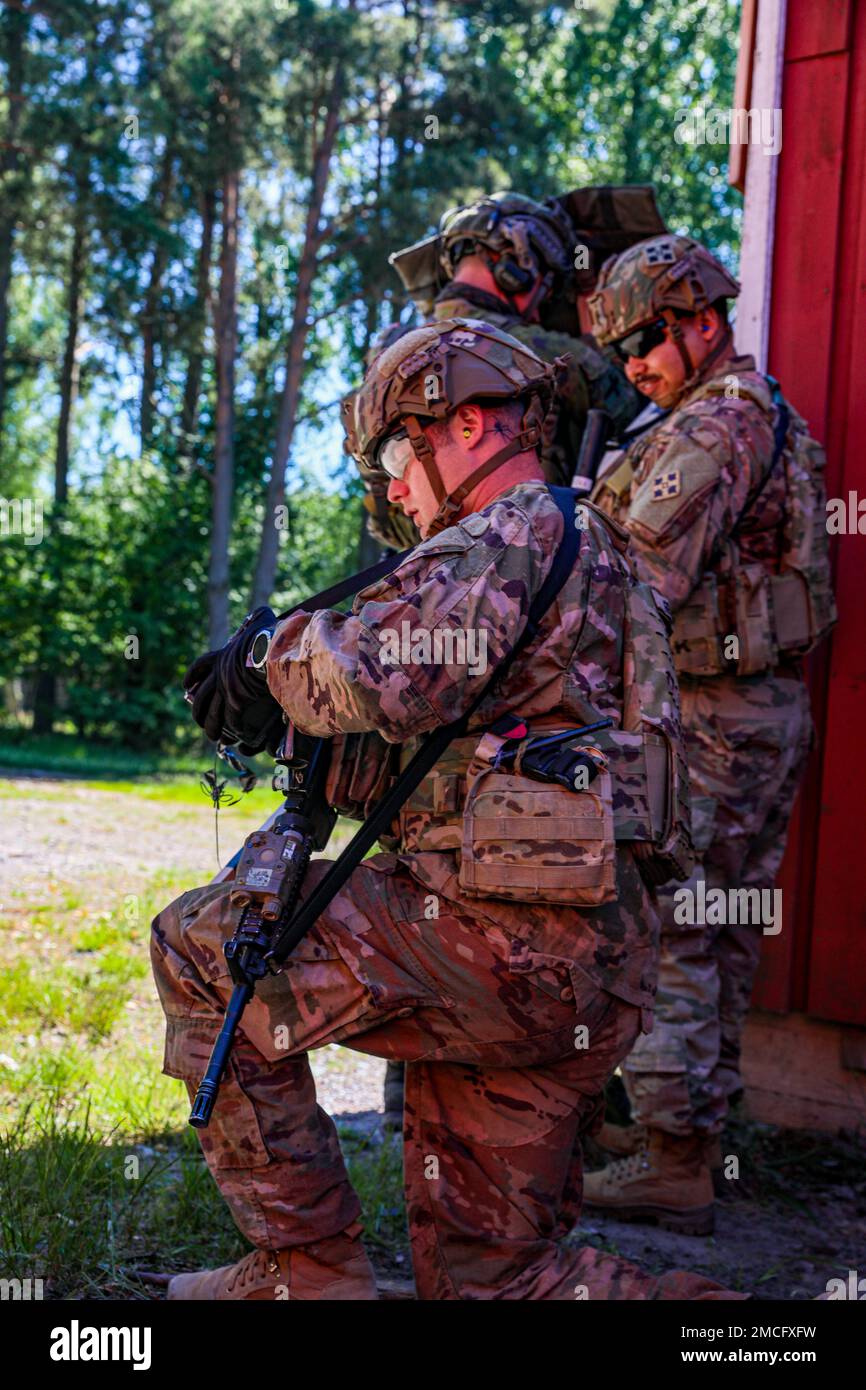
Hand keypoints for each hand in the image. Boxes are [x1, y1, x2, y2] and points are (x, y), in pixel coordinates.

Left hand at [183, 606, 285, 755]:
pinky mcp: (237, 701)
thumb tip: (264, 614)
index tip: (187, 686)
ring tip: (212, 737)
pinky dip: (234, 728)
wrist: (267, 649)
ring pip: (213, 713)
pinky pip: (233, 719)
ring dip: (210, 726)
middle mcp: (219, 674)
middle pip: (201, 696)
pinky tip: (237, 735)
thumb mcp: (259, 620)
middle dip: (197, 710)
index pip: (200, 667)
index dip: (192, 677)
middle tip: (197, 720)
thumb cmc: (266, 633)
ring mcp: (226, 689)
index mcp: (221, 655)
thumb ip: (258, 619)